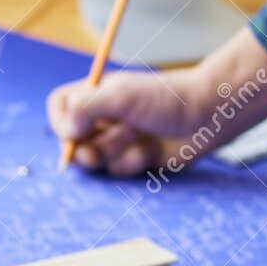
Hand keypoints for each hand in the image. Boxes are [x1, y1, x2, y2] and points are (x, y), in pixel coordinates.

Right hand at [46, 24, 266, 174]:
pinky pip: (120, 171)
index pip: (61, 106)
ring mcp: (120, 139)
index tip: (71, 132)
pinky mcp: (136, 158)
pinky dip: (133, 163)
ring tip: (138, 137)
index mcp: (97, 94)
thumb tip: (66, 132)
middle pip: (73, 141)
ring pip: (98, 160)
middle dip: (84, 150)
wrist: (206, 115)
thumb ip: (86, 108)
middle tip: (94, 154)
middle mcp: (105, 117)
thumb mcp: (121, 96)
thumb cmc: (164, 99)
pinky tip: (152, 151)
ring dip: (115, 153)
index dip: (60, 122)